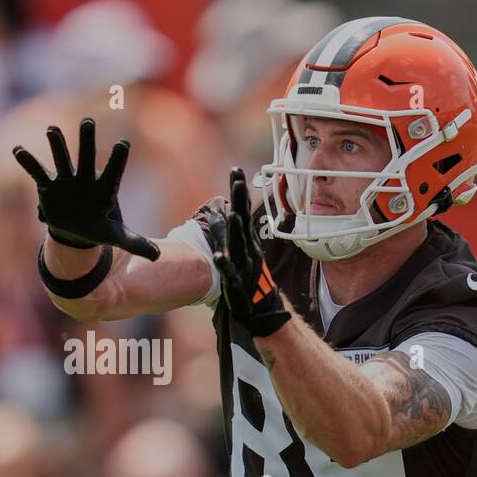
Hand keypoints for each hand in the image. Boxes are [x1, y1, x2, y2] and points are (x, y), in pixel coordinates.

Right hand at [12, 118, 159, 260]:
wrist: (74, 228)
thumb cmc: (97, 226)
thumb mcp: (116, 236)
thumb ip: (135, 242)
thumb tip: (157, 257)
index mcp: (104, 188)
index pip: (113, 171)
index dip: (118, 158)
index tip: (124, 143)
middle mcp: (85, 178)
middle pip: (86, 157)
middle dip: (86, 140)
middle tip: (88, 121)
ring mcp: (66, 180)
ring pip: (62, 158)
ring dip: (57, 144)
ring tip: (51, 130)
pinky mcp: (48, 185)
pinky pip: (37, 172)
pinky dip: (27, 162)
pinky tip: (17, 150)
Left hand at [212, 167, 290, 336]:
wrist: (257, 306)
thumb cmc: (245, 274)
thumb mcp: (236, 250)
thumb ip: (225, 230)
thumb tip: (219, 211)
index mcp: (246, 239)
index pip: (242, 209)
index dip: (239, 191)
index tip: (236, 170)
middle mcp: (247, 248)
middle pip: (243, 220)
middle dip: (241, 201)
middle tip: (239, 180)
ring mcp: (244, 265)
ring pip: (239, 244)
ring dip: (235, 230)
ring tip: (232, 214)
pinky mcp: (237, 282)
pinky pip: (230, 273)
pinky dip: (225, 265)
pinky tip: (218, 257)